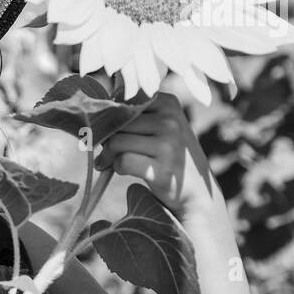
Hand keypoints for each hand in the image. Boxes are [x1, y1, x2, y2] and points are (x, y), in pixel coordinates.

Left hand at [94, 92, 214, 218]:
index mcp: (168, 103)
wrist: (197, 191)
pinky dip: (116, 168)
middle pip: (116, 123)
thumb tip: (96, 116)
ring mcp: (168, 144)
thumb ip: (134, 115)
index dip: (109, 117)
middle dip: (106, 138)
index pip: (122, 101)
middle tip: (107, 151)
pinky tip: (122, 171)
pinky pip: (122, 162)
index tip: (108, 130)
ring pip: (116, 142)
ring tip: (110, 162)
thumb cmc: (169, 155)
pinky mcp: (162, 169)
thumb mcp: (161, 126)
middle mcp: (170, 120)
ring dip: (108, 155)